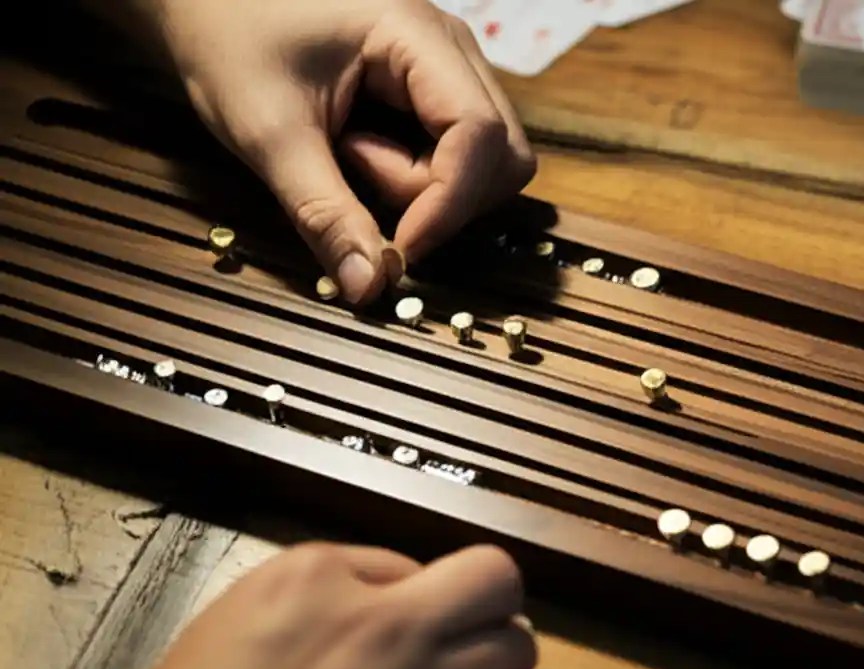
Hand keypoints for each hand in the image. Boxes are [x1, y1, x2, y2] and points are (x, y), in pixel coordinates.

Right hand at [103, 542, 562, 668]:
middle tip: (465, 659)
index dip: (439, 598)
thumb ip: (327, 588)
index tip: (426, 627)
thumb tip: (403, 585)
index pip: (429, 562)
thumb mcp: (239, 620)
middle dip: (487, 624)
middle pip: (498, 591)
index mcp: (319, 581)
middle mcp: (382, 630)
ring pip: (526, 659)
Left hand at [131, 0, 534, 303]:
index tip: (400, 248)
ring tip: (351, 157)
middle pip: (501, 154)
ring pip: (487, 162)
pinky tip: (361, 153)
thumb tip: (371, 288)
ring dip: (427, 188)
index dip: (449, 203)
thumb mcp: (270, 135)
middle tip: (358, 177)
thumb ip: (325, 214)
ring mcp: (450, 67)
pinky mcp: (437, 90)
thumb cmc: (229, 43)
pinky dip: (418, 177)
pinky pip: (460, 156)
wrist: (205, 2)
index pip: (479, 132)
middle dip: (442, 196)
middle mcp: (452, 47)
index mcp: (416, 35)